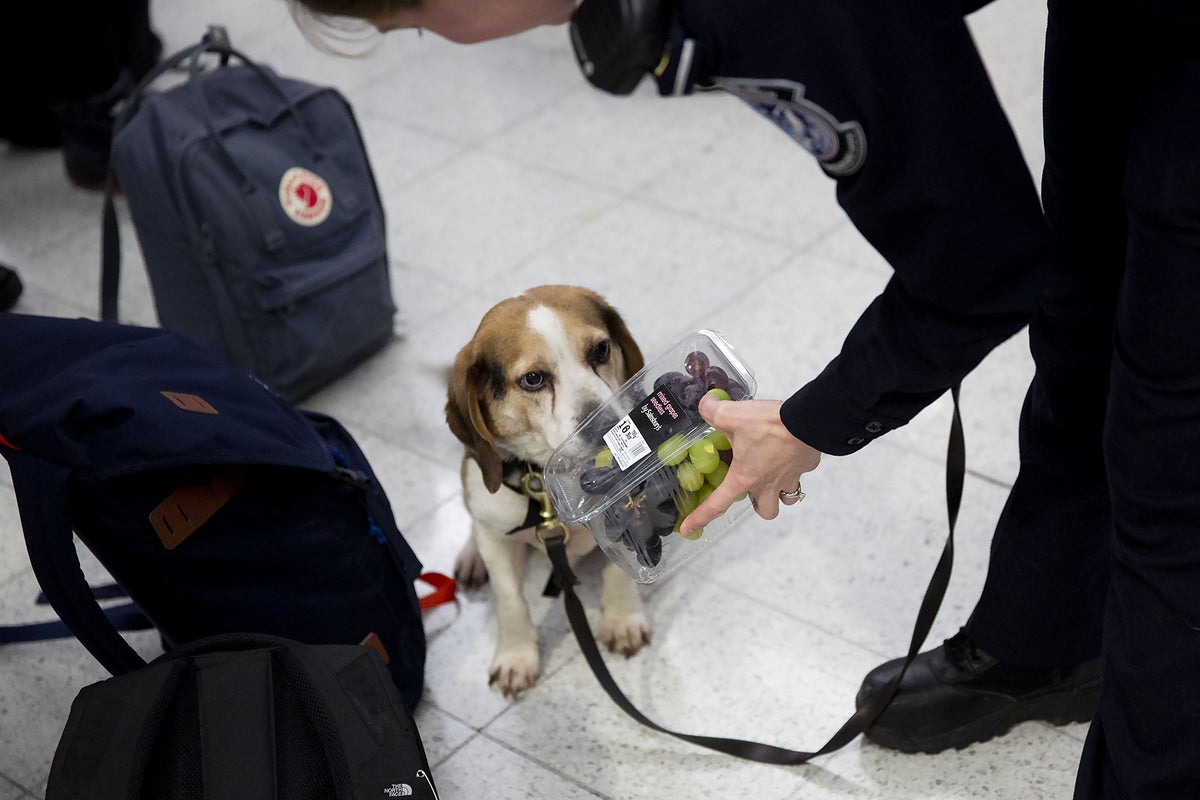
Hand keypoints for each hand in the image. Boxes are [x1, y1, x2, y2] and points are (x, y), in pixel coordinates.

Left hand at [679, 394, 821, 535]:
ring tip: (773, 475)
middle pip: (766, 511)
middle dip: (759, 505)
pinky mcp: (806, 465)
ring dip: (780, 492)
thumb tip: (706, 403)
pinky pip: (800, 473)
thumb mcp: (731, 414)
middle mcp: (768, 483)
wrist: (809, 420)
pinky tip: (789, 452)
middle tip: (751, 490)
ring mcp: (790, 477)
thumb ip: (712, 410)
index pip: (717, 504)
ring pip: (786, 498)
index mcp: (744, 478)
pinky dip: (794, 467)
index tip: (688, 529)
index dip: (699, 518)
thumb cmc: (771, 425)